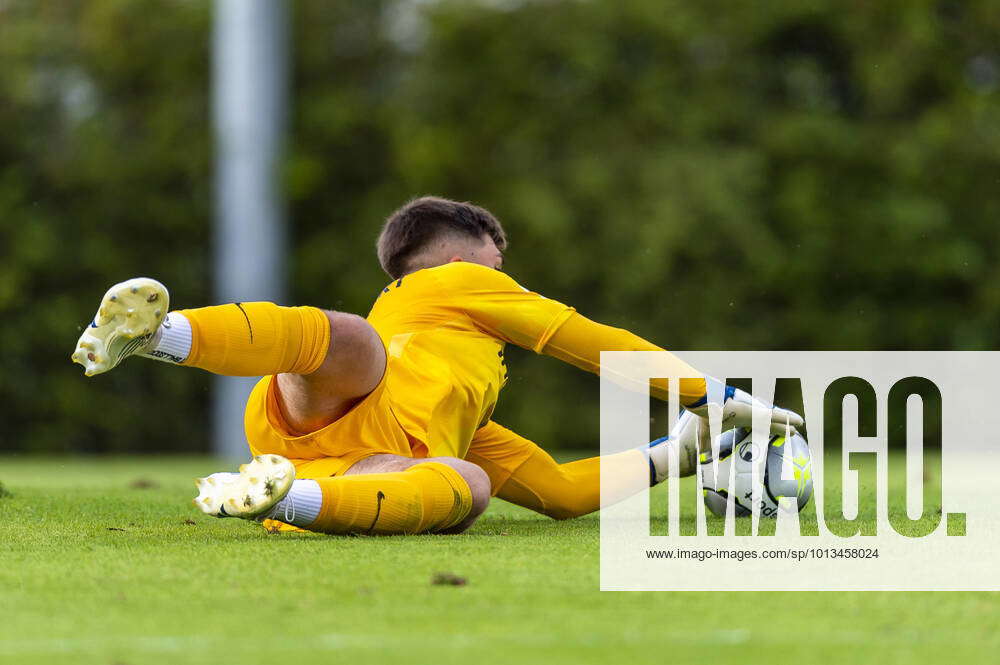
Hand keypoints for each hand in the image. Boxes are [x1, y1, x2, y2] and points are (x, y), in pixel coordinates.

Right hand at [686, 385, 802, 452]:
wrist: (707, 405)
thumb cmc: (707, 416)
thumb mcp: (706, 434)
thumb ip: (706, 445)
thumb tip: (702, 456)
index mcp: (740, 419)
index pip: (756, 426)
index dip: (765, 429)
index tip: (771, 434)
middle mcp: (750, 415)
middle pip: (769, 422)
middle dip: (780, 427)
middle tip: (792, 432)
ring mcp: (755, 413)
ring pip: (776, 419)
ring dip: (787, 423)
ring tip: (800, 424)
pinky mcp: (758, 413)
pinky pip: (777, 417)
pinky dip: (788, 419)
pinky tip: (800, 421)